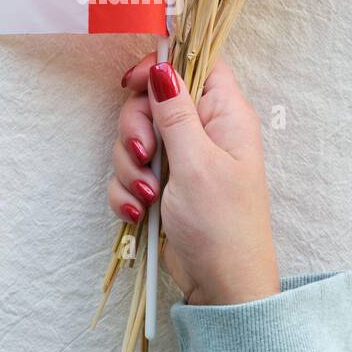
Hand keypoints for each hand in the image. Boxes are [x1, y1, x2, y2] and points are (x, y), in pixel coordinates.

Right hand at [108, 55, 279, 305]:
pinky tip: (139, 212)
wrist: (221, 287)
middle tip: (146, 155)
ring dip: (130, 166)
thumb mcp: (197, 163)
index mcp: (225, 116)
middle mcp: (203, 131)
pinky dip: (126, 190)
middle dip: (136, 129)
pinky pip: (129, 172)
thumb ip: (176, 113)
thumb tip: (162, 66)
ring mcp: (181, 159)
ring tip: (148, 197)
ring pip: (135, 138)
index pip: (195, 64)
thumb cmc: (222, 225)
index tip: (133, 83)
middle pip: (153, 101)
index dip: (162, 66)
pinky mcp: (162, 186)